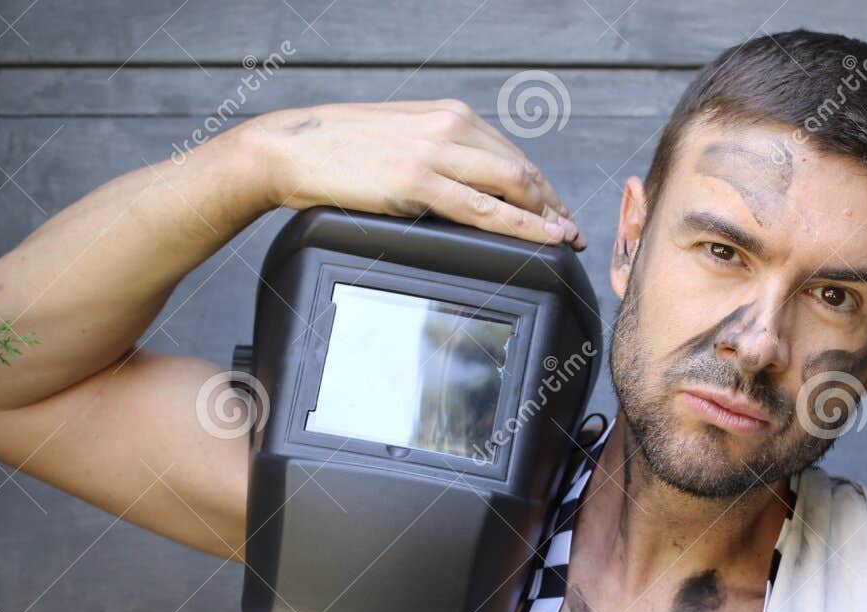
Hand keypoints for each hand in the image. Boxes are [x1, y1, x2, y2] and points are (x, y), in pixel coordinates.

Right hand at [242, 100, 585, 248]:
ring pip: (514, 185)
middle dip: (553, 204)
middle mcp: (449, 126)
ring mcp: (435, 153)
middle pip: (522, 170)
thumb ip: (440, 155)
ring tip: (565, 241)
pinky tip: (543, 238)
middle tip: (572, 233)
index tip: (559, 211)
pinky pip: (485, 209)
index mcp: (449, 115)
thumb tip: (468, 183)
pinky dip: (523, 225)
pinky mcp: (418, 181)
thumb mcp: (403, 140)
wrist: (294, 149)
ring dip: (547, 216)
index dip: (542, 187)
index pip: (511, 154)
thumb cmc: (343, 150)